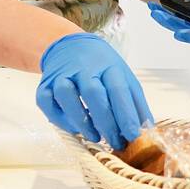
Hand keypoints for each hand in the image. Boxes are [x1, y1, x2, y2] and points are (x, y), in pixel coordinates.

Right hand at [36, 33, 152, 149]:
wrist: (69, 46)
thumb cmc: (101, 67)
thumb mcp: (123, 76)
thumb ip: (134, 102)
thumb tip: (145, 131)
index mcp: (107, 65)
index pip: (117, 89)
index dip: (125, 114)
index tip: (132, 135)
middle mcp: (82, 67)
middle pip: (92, 93)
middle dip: (106, 121)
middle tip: (115, 142)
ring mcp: (60, 74)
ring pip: (65, 94)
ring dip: (80, 119)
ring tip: (94, 137)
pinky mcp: (44, 83)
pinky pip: (45, 101)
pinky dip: (58, 117)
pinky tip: (73, 127)